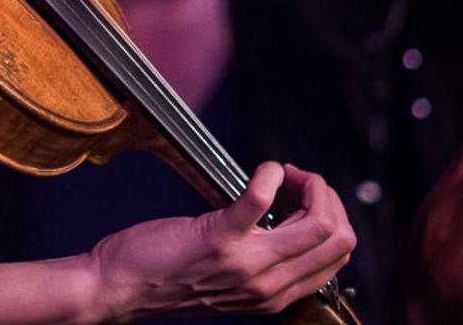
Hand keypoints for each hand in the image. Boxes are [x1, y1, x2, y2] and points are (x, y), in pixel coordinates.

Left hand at [87, 162, 356, 318]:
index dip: (332, 217)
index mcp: (278, 295)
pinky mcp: (217, 237)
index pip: (338, 255)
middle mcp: (270, 285)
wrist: (123, 286)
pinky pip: (259, 201)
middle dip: (326, 196)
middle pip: (338, 238)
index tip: (306, 197)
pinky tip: (265, 169)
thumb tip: (284, 226)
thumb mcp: (231, 283)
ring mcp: (246, 263)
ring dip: (308, 185)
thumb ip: (262, 264)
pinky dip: (269, 175)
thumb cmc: (170, 274)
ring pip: (317, 223)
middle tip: (298, 180)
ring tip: (284, 173)